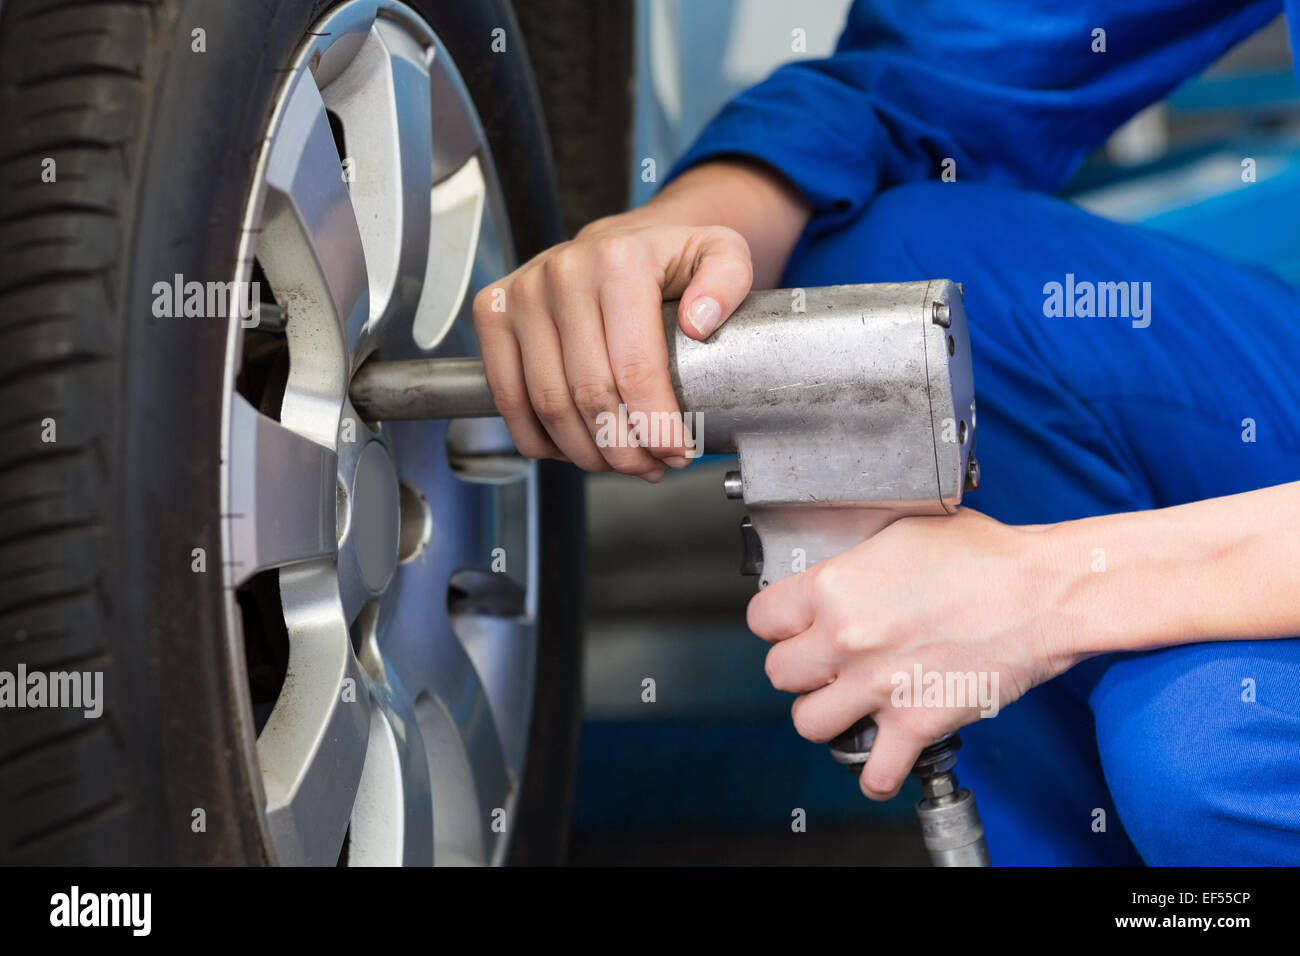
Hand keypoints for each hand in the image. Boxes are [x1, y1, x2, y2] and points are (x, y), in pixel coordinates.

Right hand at [472, 216, 753, 479]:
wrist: (614, 243)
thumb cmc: (667, 260)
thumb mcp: (720, 254)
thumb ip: (727, 279)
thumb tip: (699, 322)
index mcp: (618, 260)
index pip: (633, 369)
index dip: (656, 425)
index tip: (677, 452)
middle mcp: (562, 274)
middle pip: (589, 395)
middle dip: (625, 448)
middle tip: (652, 466)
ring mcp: (521, 295)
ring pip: (549, 406)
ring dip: (587, 452)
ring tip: (621, 461)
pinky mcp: (492, 313)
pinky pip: (508, 399)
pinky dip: (542, 440)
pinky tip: (577, 447)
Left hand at [748, 509, 1078, 799]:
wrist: (1044, 592)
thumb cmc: (985, 556)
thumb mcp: (900, 533)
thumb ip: (855, 561)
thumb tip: (835, 575)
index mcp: (835, 587)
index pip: (762, 619)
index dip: (778, 624)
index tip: (793, 628)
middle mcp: (846, 638)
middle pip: (778, 673)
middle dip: (799, 669)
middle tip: (824, 662)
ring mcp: (878, 685)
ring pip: (808, 723)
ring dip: (825, 714)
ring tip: (847, 702)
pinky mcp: (916, 723)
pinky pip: (875, 773)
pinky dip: (875, 773)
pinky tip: (882, 755)